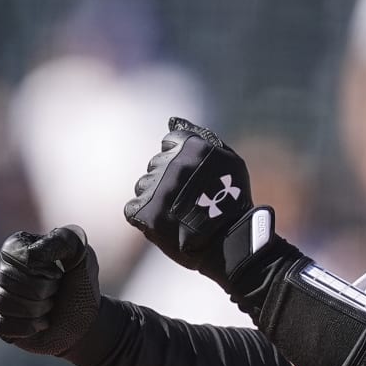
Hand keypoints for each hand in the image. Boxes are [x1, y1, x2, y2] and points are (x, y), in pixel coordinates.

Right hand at [0, 225, 100, 357]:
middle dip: (41, 291)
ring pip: (1, 302)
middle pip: (5, 279)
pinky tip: (40, 324)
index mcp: (18, 247)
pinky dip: (26, 327)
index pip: (16, 254)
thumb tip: (32, 254)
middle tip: (55, 293)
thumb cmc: (81, 286)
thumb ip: (66, 241)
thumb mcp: (83, 258)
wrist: (85, 322)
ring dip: (35, 309)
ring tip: (49, 308)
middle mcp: (1, 268)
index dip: (41, 269)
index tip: (59, 275)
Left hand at [124, 117, 252, 287]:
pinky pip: (133, 208)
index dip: (182, 162)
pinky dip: (144, 216)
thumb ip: (201, 137)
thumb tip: (172, 121)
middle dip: (168, 180)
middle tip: (189, 201)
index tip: (194, 180)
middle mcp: (171, 163)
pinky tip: (164, 223)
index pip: (169, 143)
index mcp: (192, 146)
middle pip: (155, 165)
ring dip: (156, 198)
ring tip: (177, 214)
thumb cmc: (232, 202)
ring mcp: (156, 188)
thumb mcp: (229, 161)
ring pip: (143, 186)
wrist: (229, 244)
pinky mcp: (143, 212)